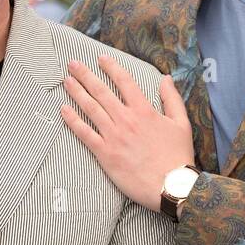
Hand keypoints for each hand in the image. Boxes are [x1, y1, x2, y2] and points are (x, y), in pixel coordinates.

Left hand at [61, 56, 193, 212]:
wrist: (170, 185)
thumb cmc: (178, 156)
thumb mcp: (181, 123)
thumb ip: (171, 99)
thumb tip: (165, 78)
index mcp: (144, 111)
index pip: (124, 81)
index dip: (111, 67)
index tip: (100, 58)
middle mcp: (126, 120)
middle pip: (101, 91)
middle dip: (85, 75)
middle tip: (73, 64)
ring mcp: (113, 136)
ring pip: (90, 108)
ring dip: (76, 92)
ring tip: (66, 81)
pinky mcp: (105, 153)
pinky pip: (84, 133)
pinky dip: (72, 120)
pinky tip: (63, 110)